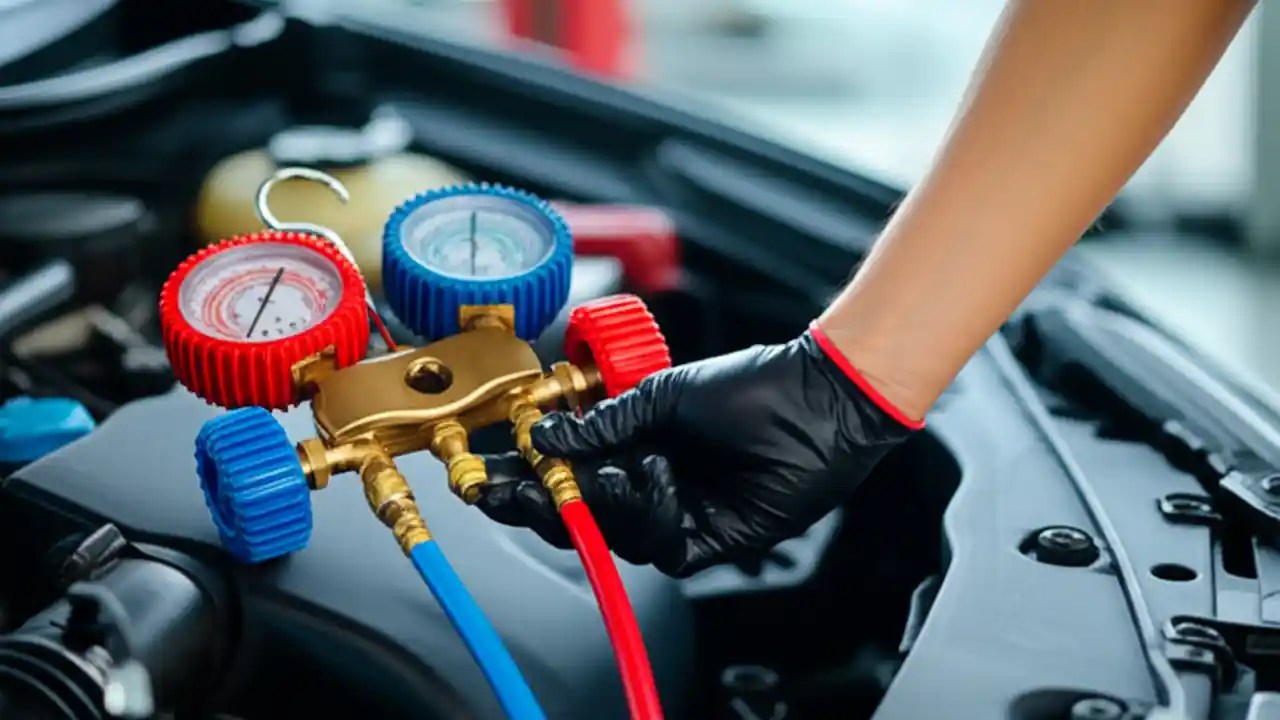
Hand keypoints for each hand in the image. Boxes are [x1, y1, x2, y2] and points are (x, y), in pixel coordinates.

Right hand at [475, 324, 921, 576]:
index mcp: (632, 447)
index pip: (566, 475)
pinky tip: (661, 473)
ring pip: (614, 537)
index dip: (525, 479)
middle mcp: (649, 485)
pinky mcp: (709, 540)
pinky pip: (662, 547)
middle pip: (578, 517)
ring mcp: (677, 514)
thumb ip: (603, 422)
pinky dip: (653, 511)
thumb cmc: (750, 387)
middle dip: (542, 506)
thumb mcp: (661, 395)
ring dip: (605, 504)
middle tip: (516, 491)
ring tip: (619, 467)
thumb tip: (544, 434)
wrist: (814, 398)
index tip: (488, 474)